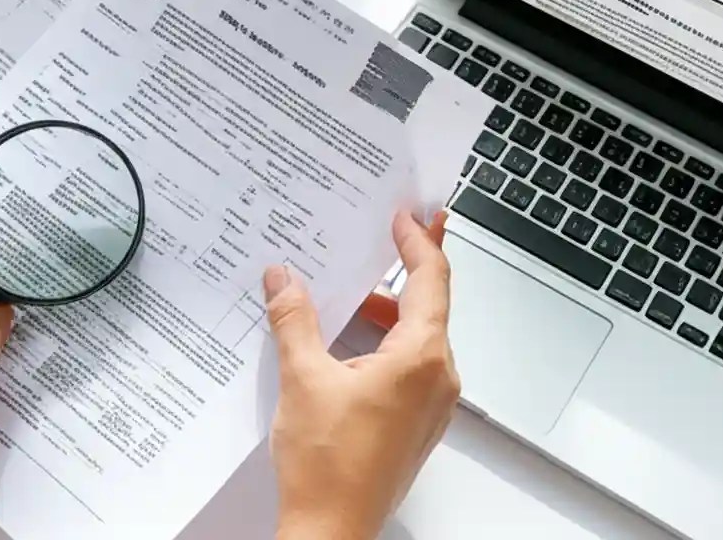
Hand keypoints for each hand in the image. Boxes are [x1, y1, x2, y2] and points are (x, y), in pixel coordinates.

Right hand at [266, 211, 458, 539]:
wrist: (331, 530)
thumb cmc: (327, 467)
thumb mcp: (303, 378)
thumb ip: (295, 320)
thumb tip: (283, 279)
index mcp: (422, 358)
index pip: (431, 278)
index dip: (418, 241)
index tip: (406, 215)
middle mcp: (438, 378)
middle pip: (425, 306)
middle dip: (391, 275)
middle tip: (368, 242)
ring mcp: (431, 403)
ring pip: (414, 338)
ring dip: (379, 315)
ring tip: (338, 297)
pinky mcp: (416, 422)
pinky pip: (407, 367)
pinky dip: (380, 345)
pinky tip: (340, 344)